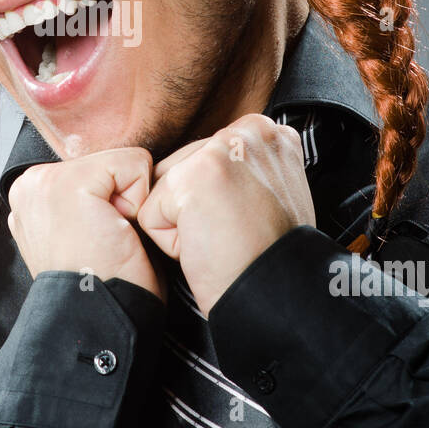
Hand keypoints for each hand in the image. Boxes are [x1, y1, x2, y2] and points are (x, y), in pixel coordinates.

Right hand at [7, 147, 164, 301]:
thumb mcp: (85, 231)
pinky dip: (139, 200)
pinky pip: (134, 164)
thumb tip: (115, 184)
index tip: (99, 240)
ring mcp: (43, 181)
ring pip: (122, 162)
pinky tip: (117, 233)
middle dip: (119, 200)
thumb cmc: (101, 286)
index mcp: (31, 196)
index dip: (114, 203)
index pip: (97, 170)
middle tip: (105, 242)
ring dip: (129, 203)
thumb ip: (90, 199)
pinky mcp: (68, 183)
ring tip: (110, 238)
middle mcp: (29, 184)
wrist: (95, 321)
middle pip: (109, 163)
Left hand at [135, 115, 315, 314]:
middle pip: (180, 166)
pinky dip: (172, 243)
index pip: (204, 155)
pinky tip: (210, 246)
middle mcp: (247, 132)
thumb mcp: (270, 192)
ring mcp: (220, 152)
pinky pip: (151, 214)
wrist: (277, 295)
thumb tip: (203, 164)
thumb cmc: (269, 255)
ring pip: (163, 187)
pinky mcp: (191, 179)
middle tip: (235, 231)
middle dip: (195, 206)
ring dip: (182, 222)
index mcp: (267, 133)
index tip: (245, 217)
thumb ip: (241, 167)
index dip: (215, 198)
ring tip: (223, 237)